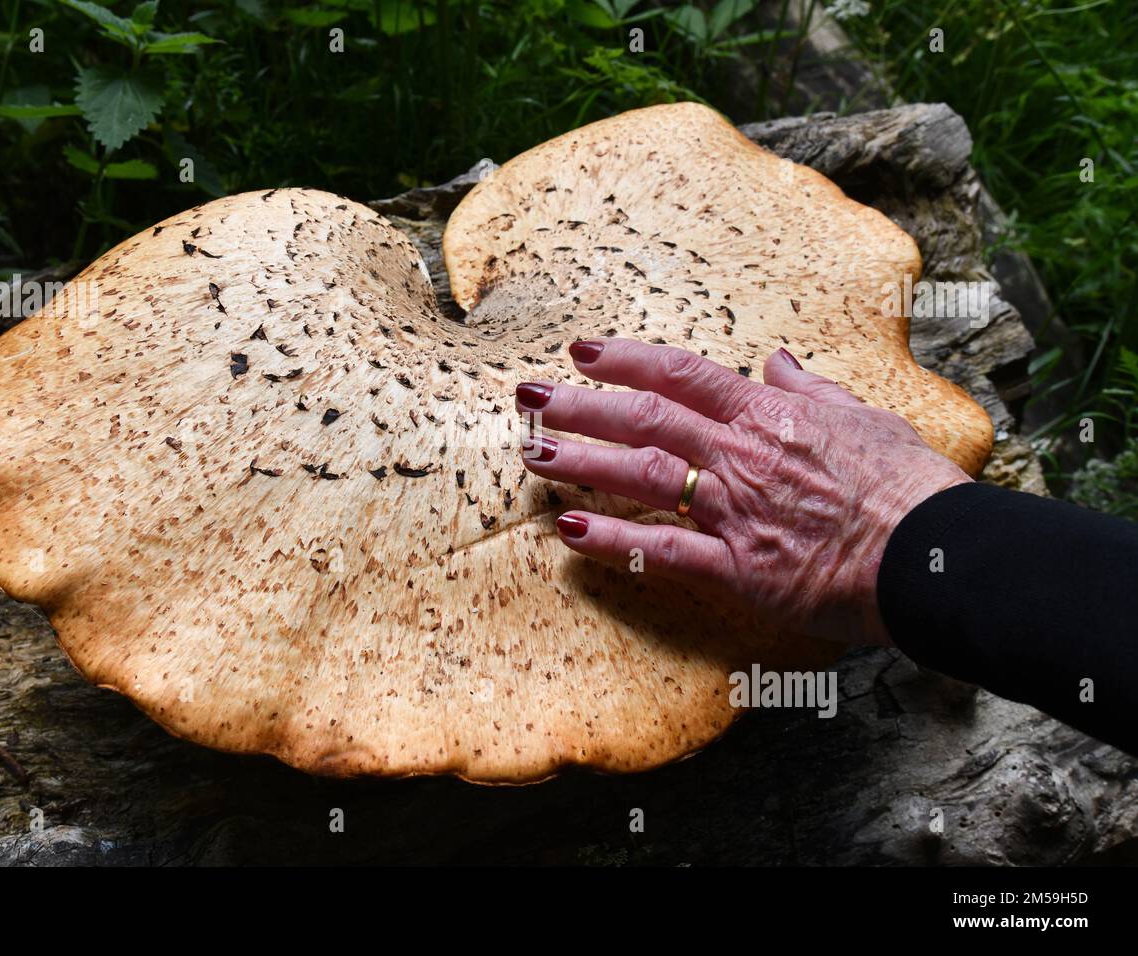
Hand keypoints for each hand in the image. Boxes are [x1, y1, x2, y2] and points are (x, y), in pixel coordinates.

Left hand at [515, 339, 972, 645]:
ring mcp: (735, 511)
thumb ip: (811, 390)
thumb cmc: (911, 487)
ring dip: (581, 461)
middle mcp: (742, 455)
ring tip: (532, 455)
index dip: (624, 359)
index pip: (681, 373)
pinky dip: (615, 540)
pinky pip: (663, 551)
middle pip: (644, 419)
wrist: (940, 556)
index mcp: (770, 415)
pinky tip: (571, 532)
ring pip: (642, 475)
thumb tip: (776, 360)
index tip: (581, 350)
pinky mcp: (739, 569)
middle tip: (527, 397)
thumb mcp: (867, 418)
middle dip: (580, 404)